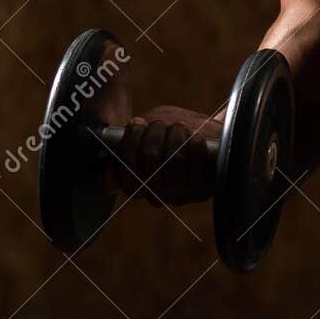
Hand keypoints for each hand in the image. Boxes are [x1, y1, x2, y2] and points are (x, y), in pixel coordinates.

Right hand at [103, 105, 221, 205]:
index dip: (130, 144)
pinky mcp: (206, 185)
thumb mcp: (144, 143)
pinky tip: (195, 136)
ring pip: (173, 158)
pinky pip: (196, 160)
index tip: (137, 123)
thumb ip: (124, 160)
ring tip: (179, 126)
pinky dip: (194, 142)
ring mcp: (184, 193)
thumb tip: (109, 185)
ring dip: (175, 134)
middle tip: (160, 122)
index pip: (127, 175)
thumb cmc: (172, 139)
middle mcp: (161, 196)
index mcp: (141, 189)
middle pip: (150, 158)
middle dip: (154, 131)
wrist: (210, 142)